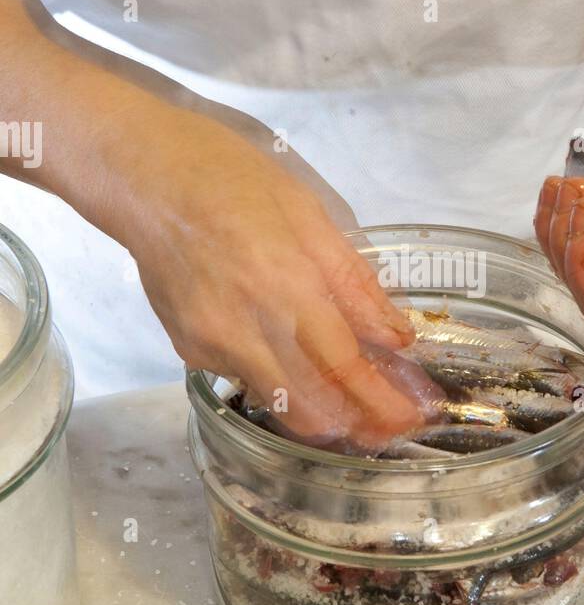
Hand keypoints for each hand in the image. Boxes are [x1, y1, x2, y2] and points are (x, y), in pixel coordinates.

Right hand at [112, 105, 422, 445]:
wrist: (149, 179)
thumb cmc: (234, 182)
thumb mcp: (310, 217)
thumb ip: (355, 284)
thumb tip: (397, 335)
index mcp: (287, 286)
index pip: (345, 367)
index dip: (383, 402)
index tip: (413, 417)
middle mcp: (247, 328)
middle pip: (313, 406)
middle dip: (358, 424)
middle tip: (388, 425)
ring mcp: (213, 345)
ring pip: (279, 402)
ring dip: (321, 412)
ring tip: (352, 404)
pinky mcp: (189, 349)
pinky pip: (245, 377)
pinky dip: (278, 376)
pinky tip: (288, 354)